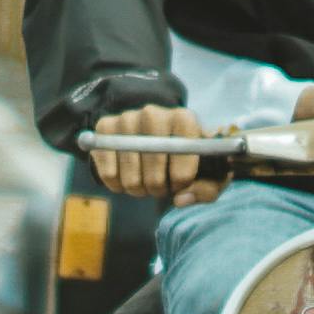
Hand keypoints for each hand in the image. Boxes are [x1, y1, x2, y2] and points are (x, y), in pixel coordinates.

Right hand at [91, 102, 230, 202]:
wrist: (152, 136)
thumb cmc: (185, 157)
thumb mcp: (208, 174)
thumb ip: (207, 189)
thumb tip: (181, 200)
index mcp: (184, 119)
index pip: (183, 161)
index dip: (181, 181)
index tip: (180, 183)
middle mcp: (153, 113)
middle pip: (154, 172)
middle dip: (159, 188)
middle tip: (160, 186)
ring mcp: (127, 118)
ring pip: (131, 177)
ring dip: (138, 190)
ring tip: (144, 183)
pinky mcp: (105, 127)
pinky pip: (109, 173)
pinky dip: (117, 184)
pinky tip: (125, 178)